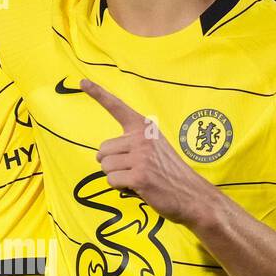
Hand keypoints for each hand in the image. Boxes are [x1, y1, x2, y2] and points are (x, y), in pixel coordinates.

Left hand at [82, 77, 216, 227]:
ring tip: (137, 178)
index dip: (98, 94)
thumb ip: (132, 143)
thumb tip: (102, 155)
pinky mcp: (139, 176)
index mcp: (144, 127)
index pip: (117, 107)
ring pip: (105, 166)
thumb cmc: (168, 173)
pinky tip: (138, 187)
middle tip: (132, 169)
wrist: (192, 194)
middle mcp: (142, 138)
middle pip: (102, 150)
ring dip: (116, 176)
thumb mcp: (154, 147)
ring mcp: (141, 157)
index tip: (82, 81)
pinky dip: (120, 187)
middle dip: (111, 163)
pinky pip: (111, 180)